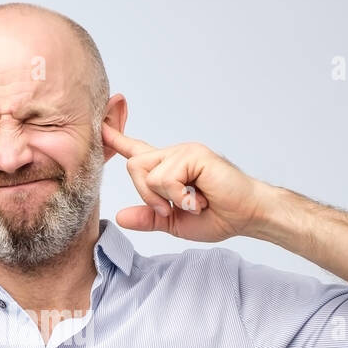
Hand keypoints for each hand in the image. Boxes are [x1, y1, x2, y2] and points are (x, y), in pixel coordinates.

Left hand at [102, 123, 274, 242]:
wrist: (248, 216)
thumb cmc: (219, 216)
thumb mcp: (174, 222)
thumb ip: (148, 218)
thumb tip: (120, 216)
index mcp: (169, 168)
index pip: (137, 151)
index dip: (117, 139)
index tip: (100, 125)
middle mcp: (174, 155)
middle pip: (134, 166)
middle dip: (146, 194)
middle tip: (171, 209)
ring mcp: (184, 151)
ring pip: (146, 172)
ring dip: (163, 197)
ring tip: (190, 203)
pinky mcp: (193, 154)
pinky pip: (164, 177)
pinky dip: (177, 196)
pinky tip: (198, 199)